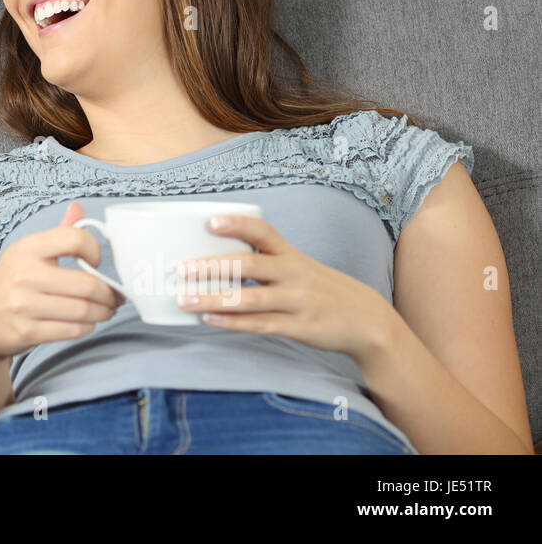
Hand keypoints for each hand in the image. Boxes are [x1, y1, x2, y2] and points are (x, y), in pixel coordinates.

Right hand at [0, 201, 122, 364]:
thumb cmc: (9, 283)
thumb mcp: (26, 253)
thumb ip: (57, 233)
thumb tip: (78, 207)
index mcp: (27, 248)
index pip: (74, 239)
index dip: (95, 250)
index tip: (98, 262)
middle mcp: (24, 274)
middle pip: (87, 284)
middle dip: (110, 294)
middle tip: (116, 298)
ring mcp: (22, 304)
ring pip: (83, 310)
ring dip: (102, 313)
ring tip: (105, 311)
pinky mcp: (25, 331)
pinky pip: (71, 330)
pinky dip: (86, 328)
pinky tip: (86, 323)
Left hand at [174, 215, 392, 360]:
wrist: (367, 320)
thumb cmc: (320, 289)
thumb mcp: (298, 266)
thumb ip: (264, 261)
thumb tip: (213, 259)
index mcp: (290, 254)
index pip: (263, 232)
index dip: (237, 224)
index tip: (211, 221)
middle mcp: (293, 274)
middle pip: (249, 265)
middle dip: (213, 267)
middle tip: (181, 268)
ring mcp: (296, 301)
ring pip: (249, 299)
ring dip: (214, 298)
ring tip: (184, 299)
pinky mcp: (298, 327)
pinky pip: (260, 324)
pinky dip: (233, 322)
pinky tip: (209, 319)